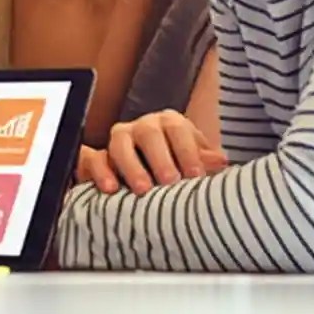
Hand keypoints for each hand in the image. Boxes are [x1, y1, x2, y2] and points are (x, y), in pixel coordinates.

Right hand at [104, 110, 228, 194]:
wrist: (146, 182)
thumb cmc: (175, 171)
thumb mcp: (193, 166)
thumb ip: (204, 163)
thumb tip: (221, 161)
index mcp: (168, 124)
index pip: (177, 129)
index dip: (187, 151)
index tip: (195, 175)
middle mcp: (141, 128)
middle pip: (148, 132)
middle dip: (160, 157)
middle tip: (170, 181)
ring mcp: (117, 141)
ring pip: (119, 142)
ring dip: (131, 165)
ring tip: (143, 189)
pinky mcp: (95, 158)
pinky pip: (92, 158)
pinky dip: (101, 172)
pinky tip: (111, 189)